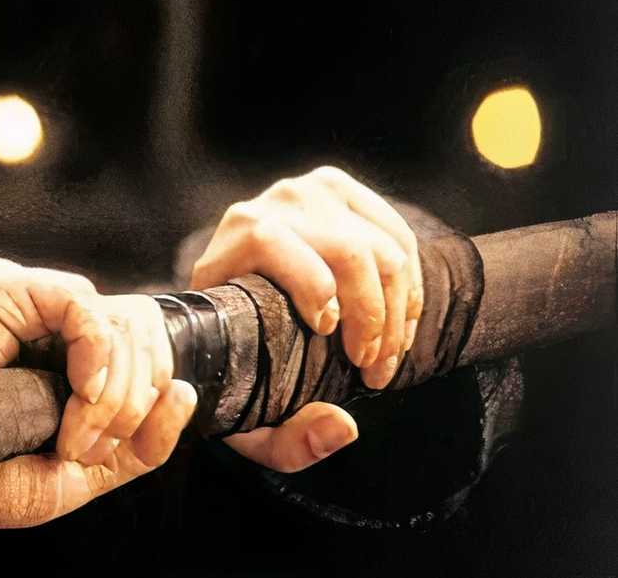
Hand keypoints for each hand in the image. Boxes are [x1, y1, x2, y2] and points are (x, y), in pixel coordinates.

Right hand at [0, 257, 196, 527]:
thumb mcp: (87, 467)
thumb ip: (143, 440)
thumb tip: (185, 391)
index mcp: (59, 347)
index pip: (139, 341)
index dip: (146, 392)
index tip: (108, 446)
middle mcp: (41, 313)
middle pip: (139, 327)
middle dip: (134, 397)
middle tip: (90, 445)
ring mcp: (21, 293)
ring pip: (119, 318)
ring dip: (113, 390)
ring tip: (75, 434)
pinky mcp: (3, 286)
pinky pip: (85, 308)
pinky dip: (96, 359)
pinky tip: (76, 397)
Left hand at [191, 165, 421, 470]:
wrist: (242, 316)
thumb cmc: (245, 371)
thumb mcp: (252, 419)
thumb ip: (288, 441)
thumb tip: (343, 426)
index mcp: (222, 252)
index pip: (267, 241)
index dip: (309, 288)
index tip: (331, 339)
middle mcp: (262, 209)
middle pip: (344, 250)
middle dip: (372, 317)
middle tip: (374, 367)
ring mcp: (305, 195)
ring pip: (380, 245)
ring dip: (398, 309)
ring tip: (389, 354)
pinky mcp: (342, 192)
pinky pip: (397, 233)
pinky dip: (411, 286)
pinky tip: (401, 324)